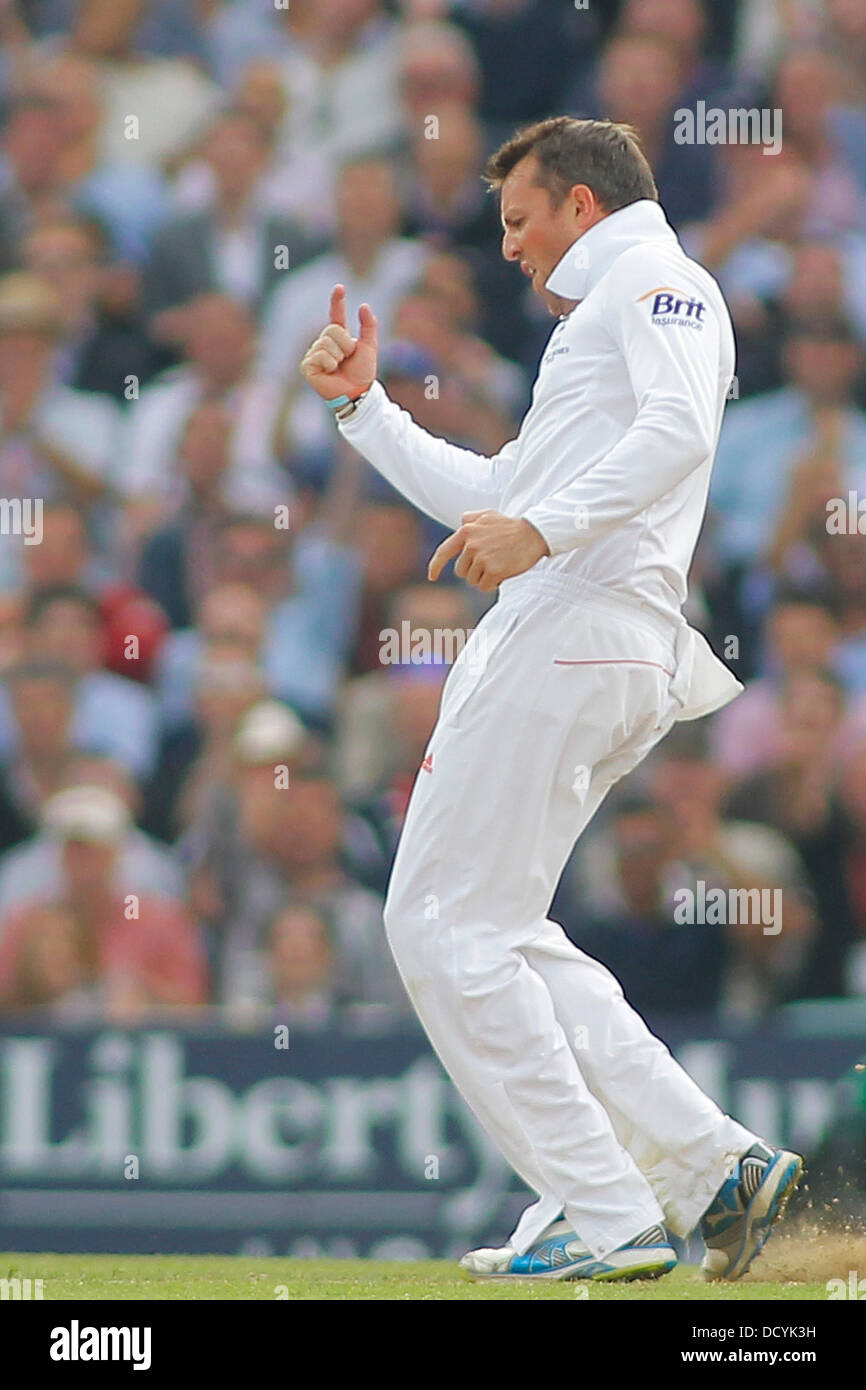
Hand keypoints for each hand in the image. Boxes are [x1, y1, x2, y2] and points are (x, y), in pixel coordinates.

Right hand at [300, 284, 377, 400]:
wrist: (357, 392)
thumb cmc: (362, 373)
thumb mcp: (369, 347)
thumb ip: (369, 326)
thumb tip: (363, 305)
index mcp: (339, 336)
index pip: (336, 314)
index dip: (337, 301)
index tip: (340, 287)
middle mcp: (325, 342)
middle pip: (332, 329)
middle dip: (345, 344)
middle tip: (347, 358)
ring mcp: (315, 353)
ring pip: (326, 343)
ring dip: (338, 356)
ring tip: (339, 367)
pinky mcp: (308, 365)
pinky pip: (320, 355)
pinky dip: (330, 364)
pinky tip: (330, 373)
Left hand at [428, 509, 549, 591]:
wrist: (534, 533)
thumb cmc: (511, 526)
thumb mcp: (489, 514)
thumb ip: (472, 517)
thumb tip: (461, 522)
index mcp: (467, 530)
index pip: (444, 551)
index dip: (435, 566)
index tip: (432, 577)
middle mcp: (471, 544)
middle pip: (461, 571)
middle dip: (474, 571)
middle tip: (491, 561)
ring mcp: (482, 557)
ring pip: (472, 580)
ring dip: (484, 577)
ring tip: (499, 564)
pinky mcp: (493, 570)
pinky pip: (484, 586)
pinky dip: (493, 584)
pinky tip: (503, 573)